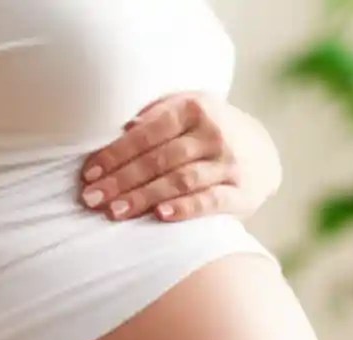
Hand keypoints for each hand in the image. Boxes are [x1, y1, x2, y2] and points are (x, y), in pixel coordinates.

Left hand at [79, 93, 282, 222]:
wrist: (264, 151)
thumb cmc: (208, 130)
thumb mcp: (187, 109)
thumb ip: (154, 116)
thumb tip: (119, 130)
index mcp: (195, 108)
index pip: (147, 134)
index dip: (116, 154)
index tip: (89, 173)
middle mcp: (214, 134)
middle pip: (160, 159)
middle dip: (122, 180)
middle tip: (92, 198)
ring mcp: (229, 164)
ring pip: (181, 180)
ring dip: (145, 197)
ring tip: (115, 212)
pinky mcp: (243, 193)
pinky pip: (210, 201)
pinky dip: (185, 209)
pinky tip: (160, 216)